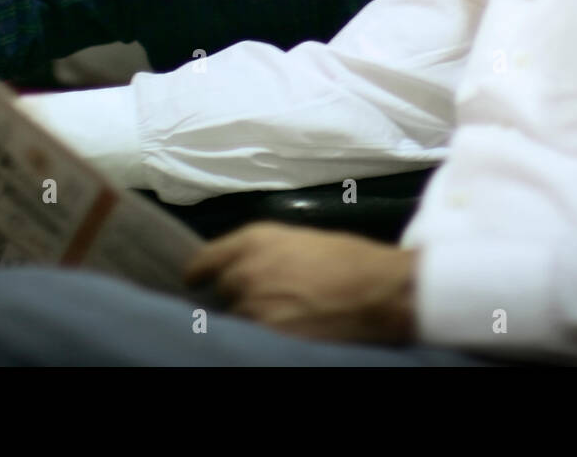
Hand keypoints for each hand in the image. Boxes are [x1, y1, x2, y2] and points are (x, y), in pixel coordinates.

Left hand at [185, 222, 417, 344]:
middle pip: (223, 292)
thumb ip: (266, 253)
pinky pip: (254, 337)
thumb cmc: (352, 261)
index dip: (200, 273)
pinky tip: (290, 329)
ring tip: (286, 315)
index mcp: (254, 240)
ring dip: (254, 317)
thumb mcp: (301, 240)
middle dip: (239, 295)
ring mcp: (253, 307)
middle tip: (267, 299)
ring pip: (239, 318)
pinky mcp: (267, 336)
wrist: (379, 291)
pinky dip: (265, 335)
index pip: (205, 261)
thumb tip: (247, 269)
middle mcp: (246, 271)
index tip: (197, 281)